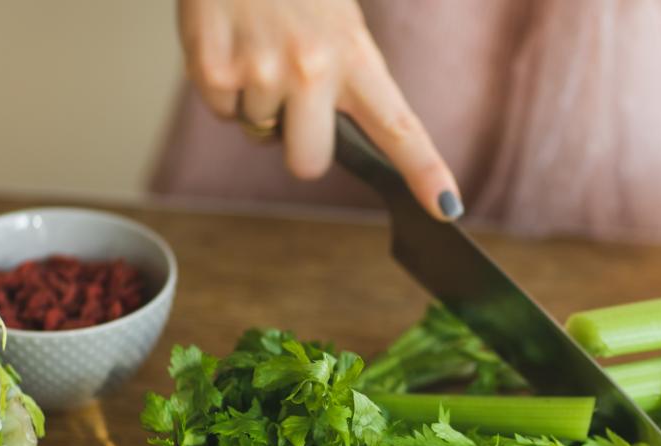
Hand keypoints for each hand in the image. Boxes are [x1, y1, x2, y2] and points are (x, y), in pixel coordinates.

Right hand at [177, 0, 461, 219]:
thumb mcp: (338, 24)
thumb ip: (344, 80)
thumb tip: (330, 139)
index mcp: (355, 57)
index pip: (400, 127)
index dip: (426, 172)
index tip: (447, 206)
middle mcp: (312, 69)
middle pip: (308, 163)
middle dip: (298, 146)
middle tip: (293, 104)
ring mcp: (261, 72)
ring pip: (258, 132)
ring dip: (258, 102)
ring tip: (259, 46)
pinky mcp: (213, 70)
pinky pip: (221, 111)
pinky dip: (223, 87)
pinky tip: (231, 43)